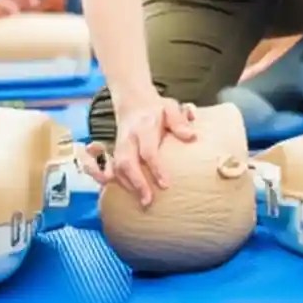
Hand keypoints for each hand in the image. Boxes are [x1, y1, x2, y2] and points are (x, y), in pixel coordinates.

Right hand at [79, 96, 196, 206]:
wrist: (132, 100)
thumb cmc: (156, 108)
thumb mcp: (170, 107)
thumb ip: (179, 121)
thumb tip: (191, 136)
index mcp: (144, 126)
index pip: (148, 151)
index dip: (156, 169)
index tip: (165, 185)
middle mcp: (129, 137)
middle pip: (127, 162)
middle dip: (136, 183)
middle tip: (148, 201)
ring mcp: (119, 145)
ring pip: (117, 168)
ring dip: (128, 186)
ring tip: (142, 202)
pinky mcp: (115, 151)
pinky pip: (112, 169)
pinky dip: (119, 183)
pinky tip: (131, 194)